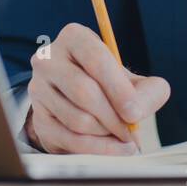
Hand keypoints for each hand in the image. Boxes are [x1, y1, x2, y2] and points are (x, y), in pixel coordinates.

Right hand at [24, 22, 169, 153]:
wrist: (78, 101)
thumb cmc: (107, 85)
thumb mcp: (131, 80)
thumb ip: (148, 90)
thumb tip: (138, 110)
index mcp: (74, 37)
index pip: (95, 59)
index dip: (118, 89)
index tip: (135, 112)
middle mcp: (49, 59)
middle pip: (84, 92)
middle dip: (114, 116)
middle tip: (132, 130)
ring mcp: (38, 88)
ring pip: (77, 118)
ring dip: (106, 133)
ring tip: (122, 135)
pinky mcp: (38, 117)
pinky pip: (70, 139)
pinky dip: (98, 148)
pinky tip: (114, 147)